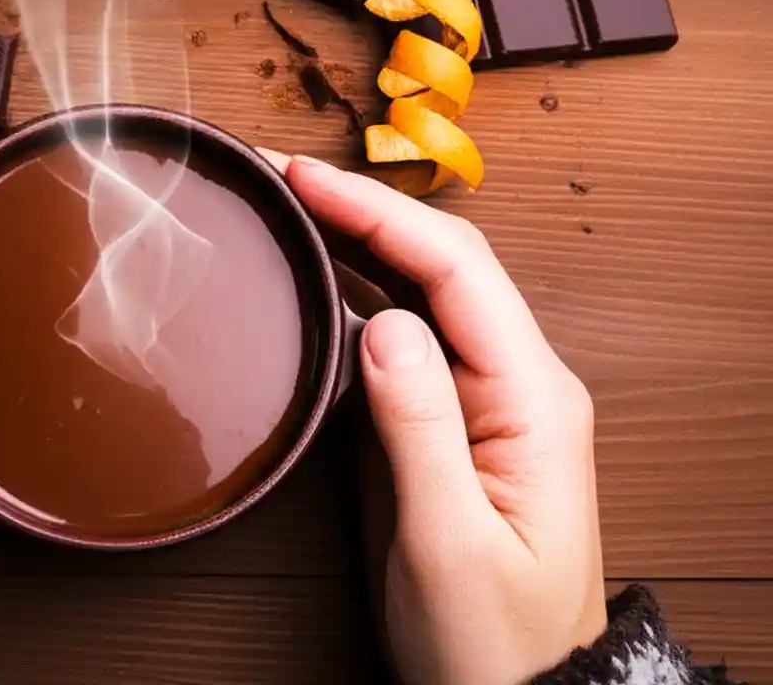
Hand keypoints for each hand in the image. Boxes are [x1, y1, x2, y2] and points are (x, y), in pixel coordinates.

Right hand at [274, 154, 605, 683]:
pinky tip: (326, 282)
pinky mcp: (457, 423)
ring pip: (428, 295)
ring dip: (365, 244)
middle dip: (367, 210)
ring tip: (297, 211)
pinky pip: (415, 340)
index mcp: (534, 402)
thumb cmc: (492, 638)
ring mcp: (490, 402)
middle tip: (285, 180)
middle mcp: (520, 386)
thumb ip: (420, 427)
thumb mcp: (448, 542)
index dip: (379, 213)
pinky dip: (365, 297)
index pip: (458, 272)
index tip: (307, 181)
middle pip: (445, 266)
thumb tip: (383, 325)